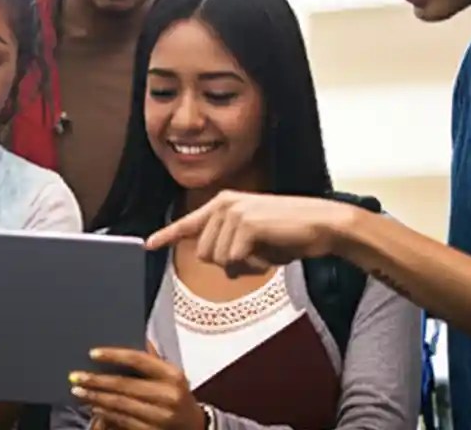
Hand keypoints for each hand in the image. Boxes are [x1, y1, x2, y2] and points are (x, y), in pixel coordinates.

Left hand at [69, 346, 205, 429]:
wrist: (194, 427)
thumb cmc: (178, 395)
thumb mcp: (172, 375)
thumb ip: (153, 359)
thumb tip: (136, 337)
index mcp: (173, 375)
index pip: (139, 360)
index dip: (114, 355)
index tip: (93, 353)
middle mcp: (169, 396)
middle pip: (125, 385)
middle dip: (97, 381)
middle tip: (76, 377)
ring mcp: (161, 417)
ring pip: (121, 405)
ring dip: (96, 398)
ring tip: (79, 392)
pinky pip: (123, 422)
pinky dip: (106, 414)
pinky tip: (94, 408)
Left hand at [145, 191, 355, 274]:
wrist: (322, 224)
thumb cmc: (291, 234)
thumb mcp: (255, 241)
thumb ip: (232, 249)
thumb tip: (221, 267)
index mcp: (224, 204)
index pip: (188, 223)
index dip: (167, 236)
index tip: (148, 244)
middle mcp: (224, 205)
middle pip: (204, 254)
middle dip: (229, 263)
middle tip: (257, 254)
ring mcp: (233, 213)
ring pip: (218, 260)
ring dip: (243, 265)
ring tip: (266, 249)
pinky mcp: (245, 224)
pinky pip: (234, 261)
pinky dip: (254, 266)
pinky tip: (270, 252)